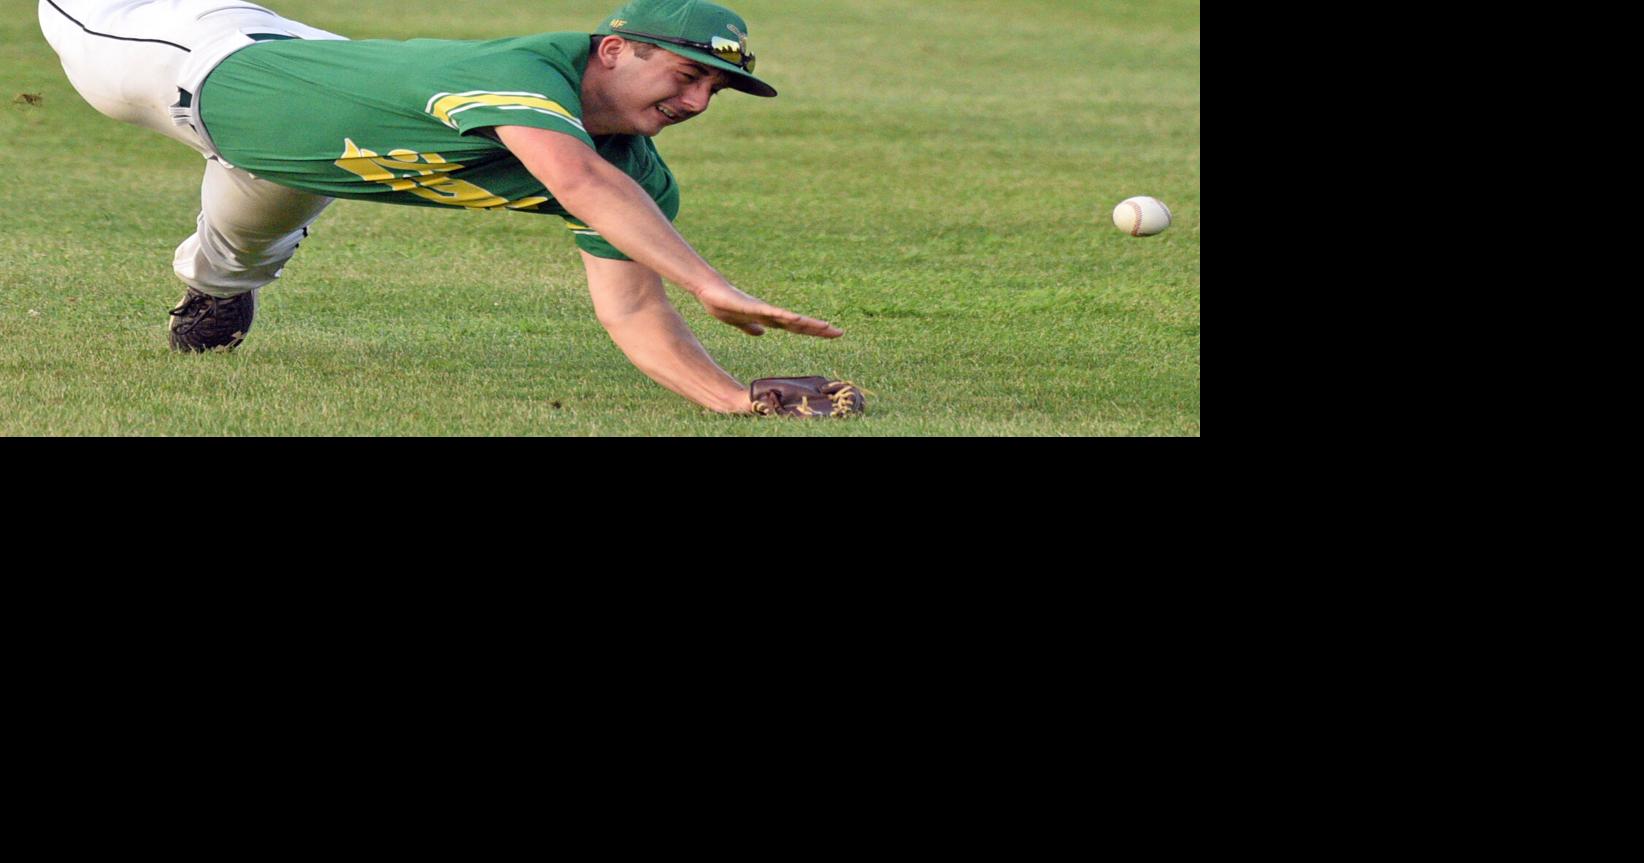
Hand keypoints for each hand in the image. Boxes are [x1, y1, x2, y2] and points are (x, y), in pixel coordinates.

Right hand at [695, 282, 842, 337]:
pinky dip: (784, 316)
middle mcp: (771, 313)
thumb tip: (761, 333)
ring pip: (790, 318)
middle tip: (840, 333)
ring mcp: (763, 309)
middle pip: (800, 323)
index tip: (833, 333)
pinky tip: (796, 319)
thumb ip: (752, 327)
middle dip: (819, 328)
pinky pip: (771, 312)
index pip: (798, 326)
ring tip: (825, 327)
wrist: (709, 292)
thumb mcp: (741, 322)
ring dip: (808, 323)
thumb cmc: (723, 304)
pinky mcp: (753, 305)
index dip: (815, 330)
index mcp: (770, 319)